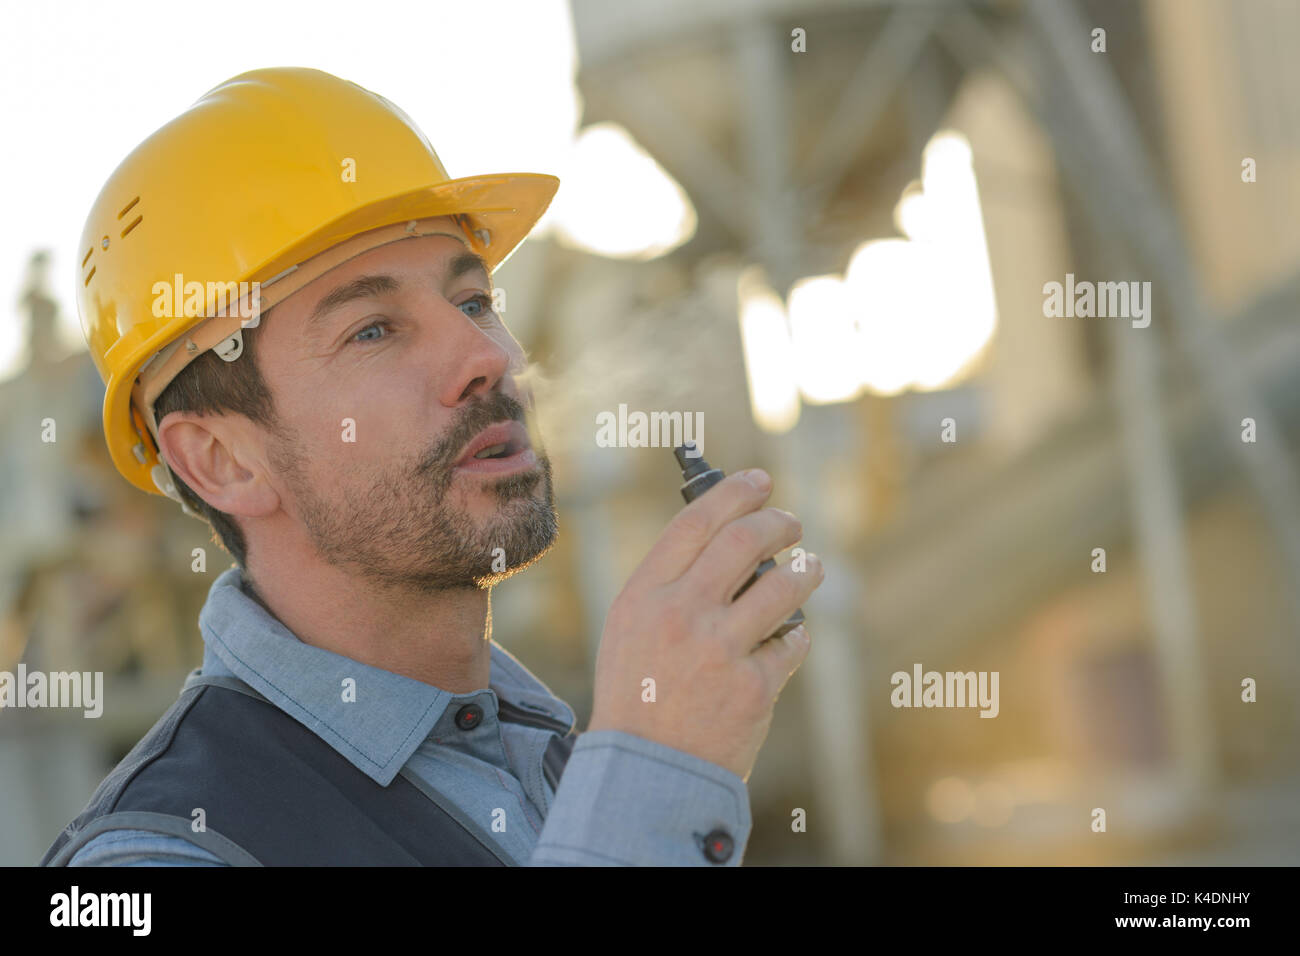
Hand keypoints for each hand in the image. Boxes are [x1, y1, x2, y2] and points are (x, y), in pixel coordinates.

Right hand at [587, 468, 823, 780]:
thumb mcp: (631, 630)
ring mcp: (720, 650)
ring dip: (804, 569)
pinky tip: (789, 638)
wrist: (647, 771)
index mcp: (644, 596)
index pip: (695, 522)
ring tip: (810, 567)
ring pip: (784, 585)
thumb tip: (729, 538)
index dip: (733, 493)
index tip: (758, 481)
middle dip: (779, 522)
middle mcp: (681, 614)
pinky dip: (795, 634)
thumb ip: (670, 585)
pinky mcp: (754, 686)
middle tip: (792, 523)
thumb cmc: (638, 695)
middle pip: (744, 541)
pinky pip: (792, 641)